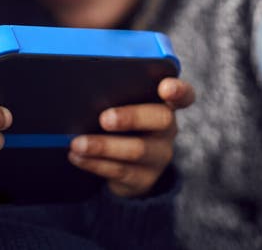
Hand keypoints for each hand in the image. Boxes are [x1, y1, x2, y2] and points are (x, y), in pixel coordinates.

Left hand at [68, 77, 195, 197]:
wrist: (125, 163)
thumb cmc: (120, 119)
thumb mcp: (122, 103)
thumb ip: (114, 91)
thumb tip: (82, 81)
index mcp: (165, 103)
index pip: (183, 95)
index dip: (178, 90)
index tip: (165, 87)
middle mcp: (167, 129)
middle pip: (160, 120)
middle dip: (130, 117)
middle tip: (103, 119)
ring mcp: (158, 156)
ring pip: (137, 150)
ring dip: (103, 146)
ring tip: (78, 143)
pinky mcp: (143, 178)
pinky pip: (120, 171)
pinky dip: (94, 163)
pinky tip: (77, 156)